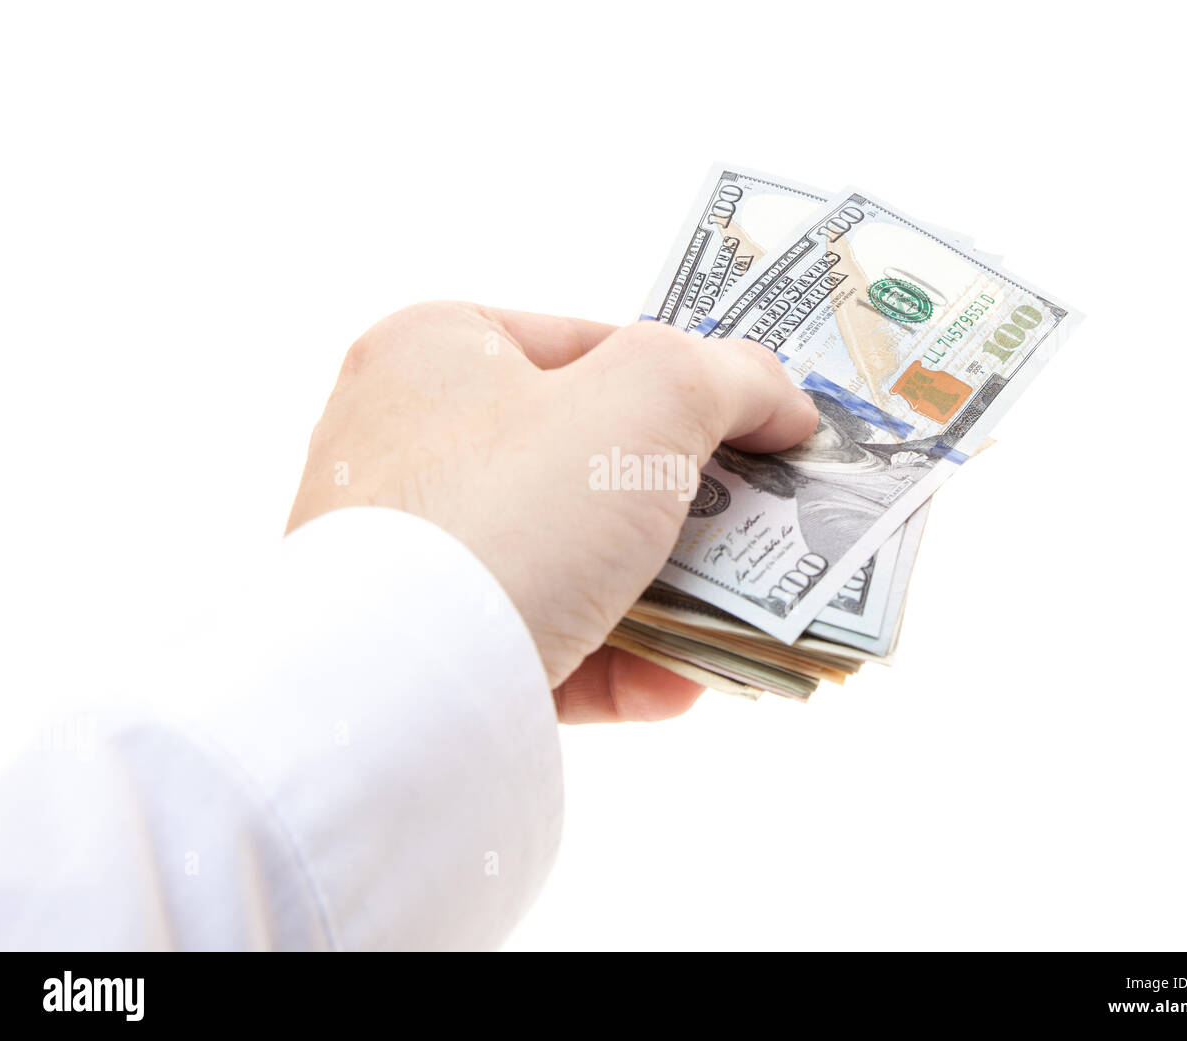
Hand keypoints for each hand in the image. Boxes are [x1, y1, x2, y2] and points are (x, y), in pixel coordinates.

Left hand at [287, 302, 817, 721]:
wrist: (404, 688)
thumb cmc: (514, 505)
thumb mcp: (650, 399)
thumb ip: (731, 376)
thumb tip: (783, 402)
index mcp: (435, 352)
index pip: (589, 346)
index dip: (688, 383)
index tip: (761, 430)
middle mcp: (406, 445)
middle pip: (586, 461)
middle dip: (686, 498)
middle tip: (762, 522)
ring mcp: (411, 555)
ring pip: (569, 564)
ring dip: (666, 590)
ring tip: (743, 611)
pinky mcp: (427, 651)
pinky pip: (542, 642)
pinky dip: (616, 661)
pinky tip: (678, 684)